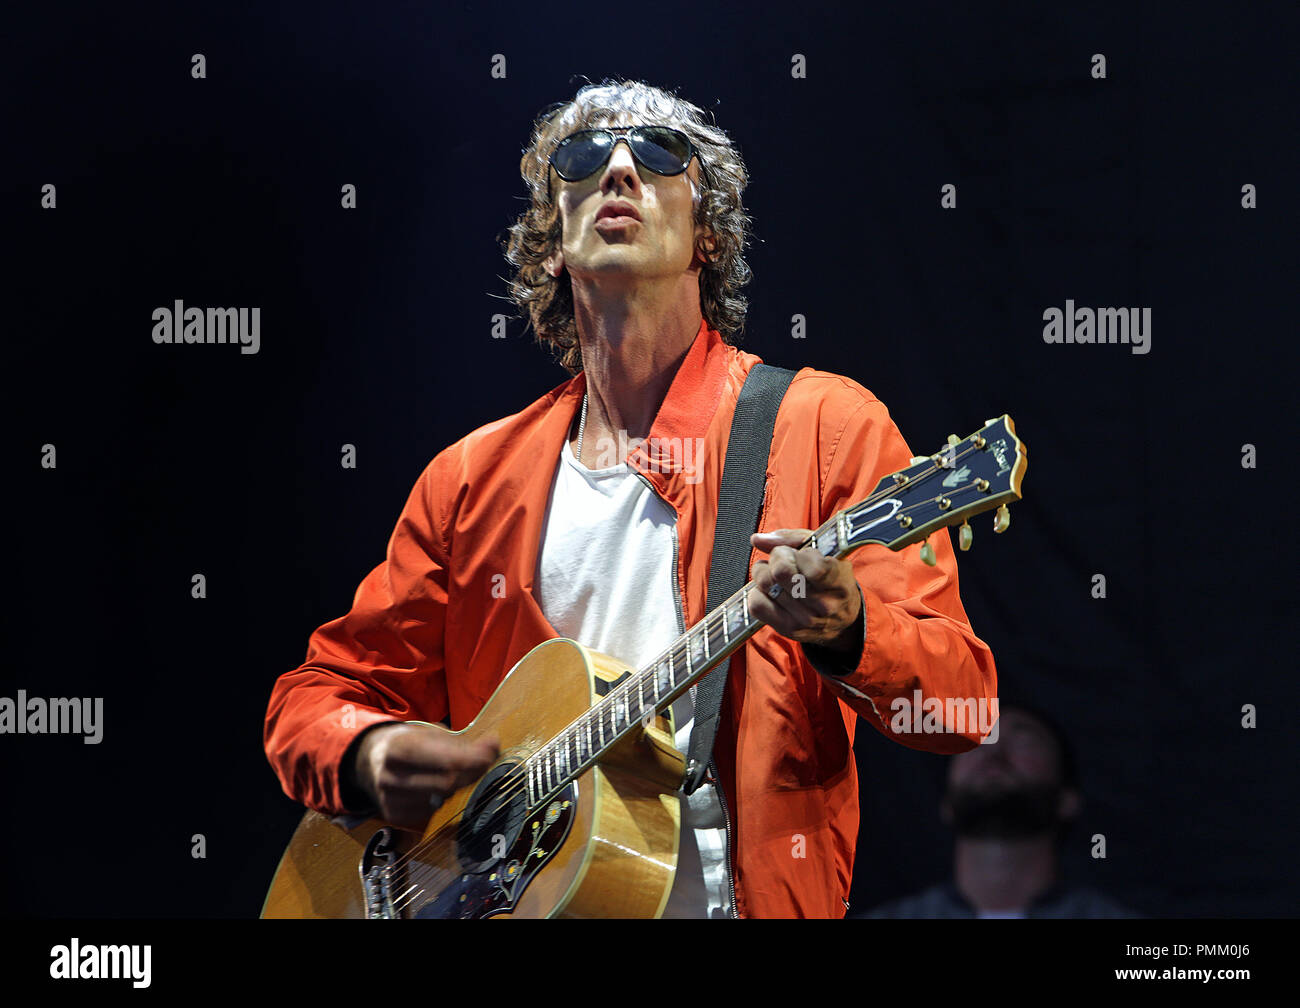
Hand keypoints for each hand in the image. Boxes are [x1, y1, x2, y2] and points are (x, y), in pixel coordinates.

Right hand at [354, 722, 498, 830]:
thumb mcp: (432, 733)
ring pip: (441, 798)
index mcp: (399, 747)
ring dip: (455, 786)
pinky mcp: (393, 815)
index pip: (447, 761)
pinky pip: (431, 811)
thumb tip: (494, 745)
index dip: (474, 759)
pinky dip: (440, 799)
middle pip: (447, 783)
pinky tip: (433, 786)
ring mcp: (390, 798)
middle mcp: (390, 775)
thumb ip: (464, 742)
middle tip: (483, 761)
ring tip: (451, 771)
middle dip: (470, 772)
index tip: (491, 754)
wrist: (372, 760)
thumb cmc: (409, 743)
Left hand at [748, 528, 862, 654]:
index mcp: (839, 581)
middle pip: (781, 571)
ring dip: (765, 572)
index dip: (798, 553)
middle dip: (777, 557)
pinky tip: (770, 590)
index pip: (814, 568)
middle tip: (783, 559)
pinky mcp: (787, 629)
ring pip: (765, 584)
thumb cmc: (831, 577)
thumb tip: (757, 540)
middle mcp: (824, 604)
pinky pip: (756, 604)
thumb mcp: (826, 551)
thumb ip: (792, 539)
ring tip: (776, 574)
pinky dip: (758, 592)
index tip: (801, 553)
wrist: (842, 619)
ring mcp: (805, 620)